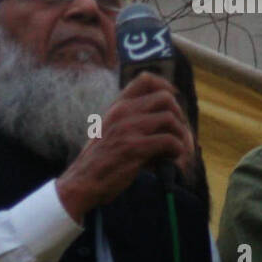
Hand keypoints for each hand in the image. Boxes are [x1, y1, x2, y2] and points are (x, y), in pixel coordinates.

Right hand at [56, 73, 194, 221]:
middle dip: (178, 114)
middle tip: (178, 132)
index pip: (145, 80)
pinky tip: (171, 158)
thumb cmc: (100, 160)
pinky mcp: (134, 148)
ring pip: (170, 118)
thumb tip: (168, 121)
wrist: (81, 182)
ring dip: (180, 135)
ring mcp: (128, 128)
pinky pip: (169, 141)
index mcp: (117, 106)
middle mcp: (122, 112)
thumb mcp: (111, 131)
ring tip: (176, 149)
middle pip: (165, 97)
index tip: (175, 100)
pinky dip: (177, 150)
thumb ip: (132, 121)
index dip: (166, 86)